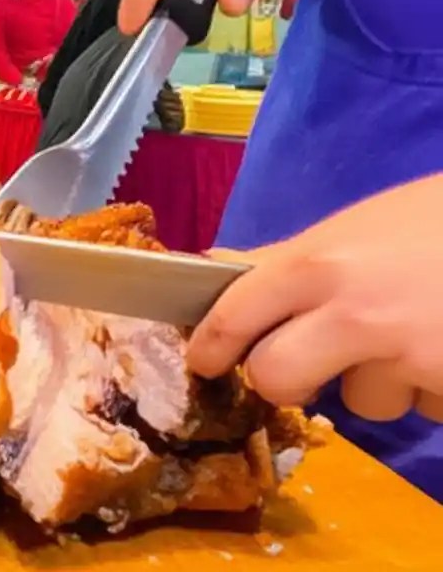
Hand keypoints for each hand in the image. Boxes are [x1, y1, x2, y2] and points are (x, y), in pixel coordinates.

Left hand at [189, 174, 442, 421]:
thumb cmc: (438, 221)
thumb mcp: (357, 228)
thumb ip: (289, 258)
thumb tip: (214, 269)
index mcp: (318, 264)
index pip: (236, 313)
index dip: (212, 344)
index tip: (206, 360)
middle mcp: (353, 313)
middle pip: (275, 377)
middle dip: (282, 379)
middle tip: (302, 363)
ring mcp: (407, 356)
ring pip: (360, 399)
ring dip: (378, 379)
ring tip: (416, 331)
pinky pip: (423, 405)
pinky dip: (431, 386)